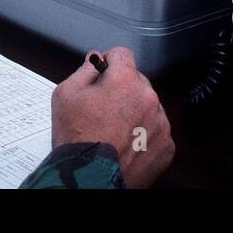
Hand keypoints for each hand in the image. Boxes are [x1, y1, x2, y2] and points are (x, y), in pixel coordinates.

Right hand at [50, 47, 173, 188]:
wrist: (90, 178)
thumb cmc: (77, 139)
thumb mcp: (66, 94)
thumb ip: (83, 70)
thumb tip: (94, 61)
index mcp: (125, 80)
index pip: (122, 54)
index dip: (108, 61)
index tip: (103, 72)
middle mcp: (148, 98)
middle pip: (136, 81)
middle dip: (121, 89)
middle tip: (102, 108)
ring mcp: (160, 123)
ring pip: (147, 106)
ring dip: (134, 112)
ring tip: (113, 130)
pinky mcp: (166, 146)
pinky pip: (156, 131)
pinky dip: (143, 134)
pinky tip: (125, 143)